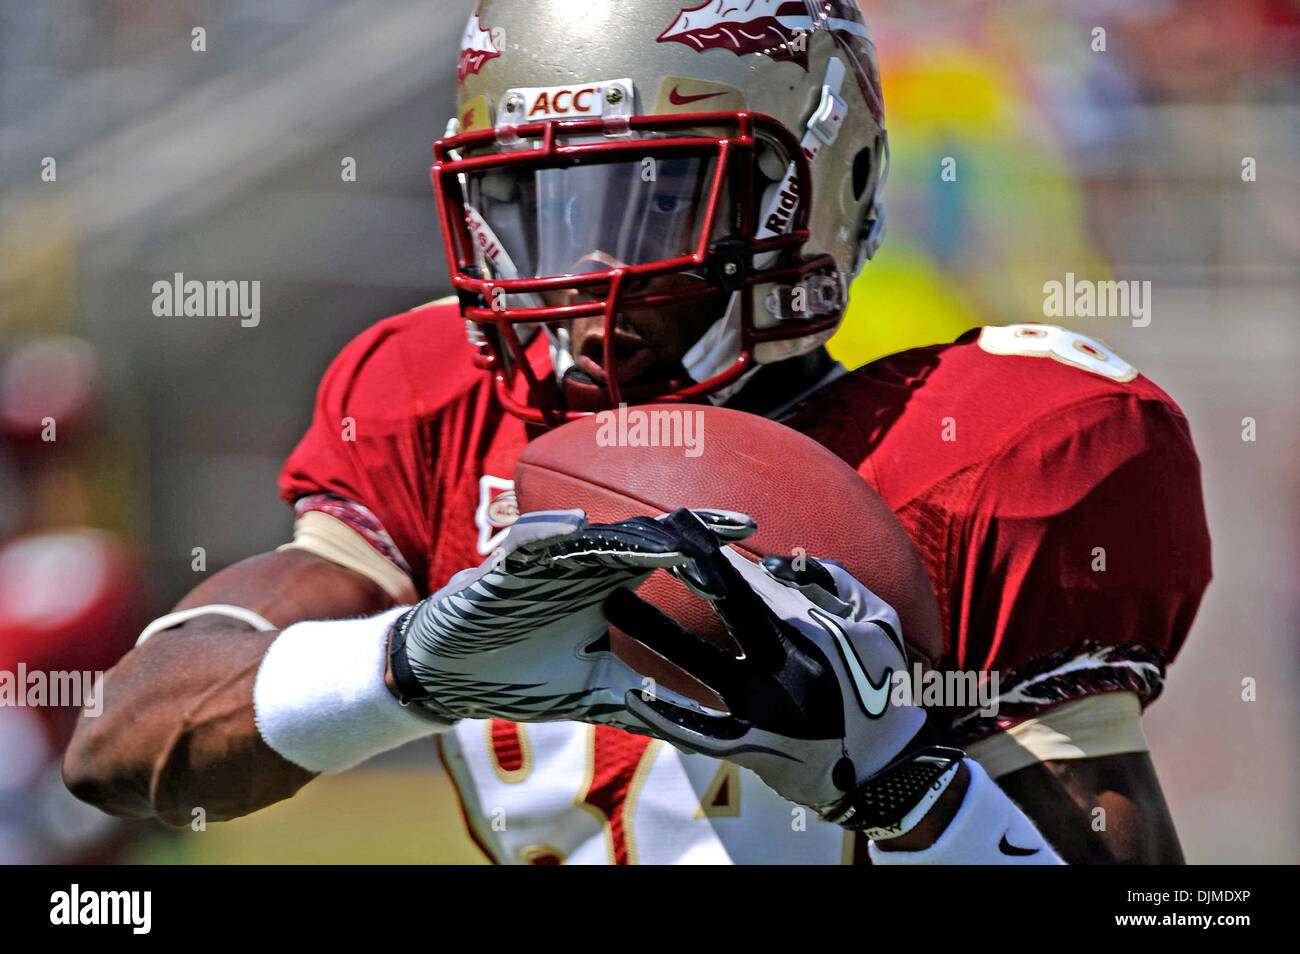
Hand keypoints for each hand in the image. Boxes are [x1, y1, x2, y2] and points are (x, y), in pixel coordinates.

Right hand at [386, 507, 754, 730]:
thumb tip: (708, 728)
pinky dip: (545, 533)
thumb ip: (644, 700)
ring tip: (673, 539)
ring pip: (593, 537)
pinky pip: (524, 544)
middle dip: (686, 534)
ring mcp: (543, 564)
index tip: (755, 536)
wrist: (450, 677)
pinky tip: (573, 528)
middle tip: (733, 530)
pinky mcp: (500, 571)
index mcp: (607, 585)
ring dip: (632, 537)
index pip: (665, 557)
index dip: (706, 546)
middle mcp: (582, 565)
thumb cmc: (523, 674)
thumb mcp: (594, 691)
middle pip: (640, 536)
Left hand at [616, 510, 925, 817]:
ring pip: (696, 662)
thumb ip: (833, 580)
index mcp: (811, 629)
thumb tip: (778, 562)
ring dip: (653, 632)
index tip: (679, 523)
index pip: (752, 580)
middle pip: (722, 607)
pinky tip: (629, 698)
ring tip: (612, 606)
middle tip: (640, 544)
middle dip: (683, 571)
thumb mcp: (878, 621)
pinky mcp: (750, 746)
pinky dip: (666, 715)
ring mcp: (761, 705)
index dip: (712, 551)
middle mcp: (781, 662)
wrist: (890, 769)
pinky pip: (700, 731)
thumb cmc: (886, 687)